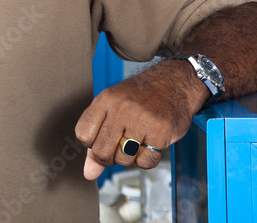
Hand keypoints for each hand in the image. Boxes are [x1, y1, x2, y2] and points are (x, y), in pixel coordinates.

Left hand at [74, 60, 206, 179]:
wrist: (173, 83)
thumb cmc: (139, 98)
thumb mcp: (112, 108)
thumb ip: (96, 139)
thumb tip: (89, 172)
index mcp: (105, 99)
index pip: (83, 135)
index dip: (91, 144)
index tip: (102, 139)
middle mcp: (122, 108)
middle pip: (101, 151)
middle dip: (108, 157)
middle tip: (118, 147)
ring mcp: (142, 119)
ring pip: (123, 160)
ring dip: (128, 158)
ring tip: (136, 142)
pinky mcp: (161, 132)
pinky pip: (145, 162)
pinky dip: (146, 160)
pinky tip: (149, 145)